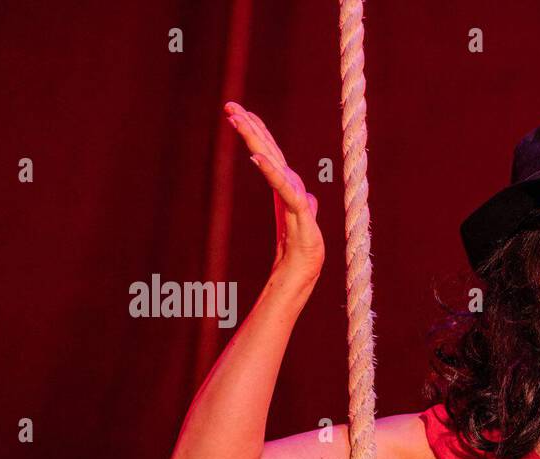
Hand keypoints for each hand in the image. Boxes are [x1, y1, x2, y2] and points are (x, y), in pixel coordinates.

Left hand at [224, 101, 323, 279]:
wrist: (301, 272)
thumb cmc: (299, 250)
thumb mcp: (295, 222)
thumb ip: (301, 206)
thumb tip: (309, 198)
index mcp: (286, 188)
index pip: (270, 153)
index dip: (257, 132)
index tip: (240, 112)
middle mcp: (291, 187)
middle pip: (268, 150)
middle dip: (250, 127)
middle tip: (230, 105)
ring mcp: (295, 198)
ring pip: (273, 162)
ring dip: (255, 140)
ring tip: (237, 120)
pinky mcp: (299, 213)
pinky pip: (282, 189)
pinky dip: (270, 172)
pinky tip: (256, 157)